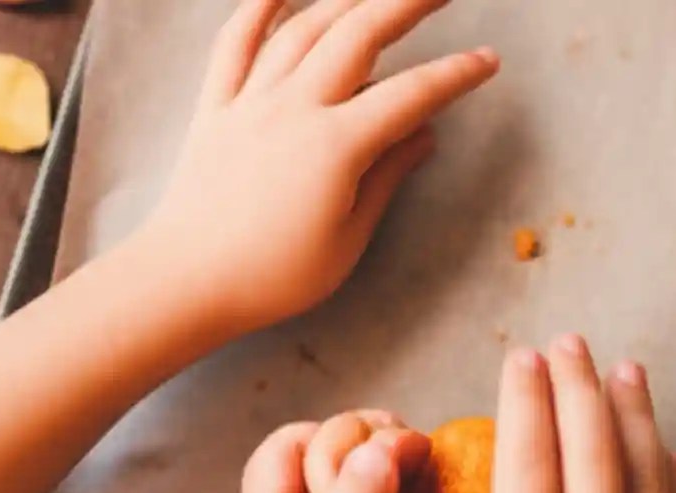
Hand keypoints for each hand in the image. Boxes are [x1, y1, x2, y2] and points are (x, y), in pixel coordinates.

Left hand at [142, 0, 498, 331]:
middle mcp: (294, 108)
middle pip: (360, 34)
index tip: (489, 61)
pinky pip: (236, 40)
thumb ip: (386, 178)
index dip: (456, 75)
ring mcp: (251, 101)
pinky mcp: (216, 106)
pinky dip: (260, 5)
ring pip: (305, 26)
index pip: (411, 96)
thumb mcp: (347, 240)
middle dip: (407, 2)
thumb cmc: (271, 277)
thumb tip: (424, 135)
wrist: (186, 281)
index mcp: (335, 147)